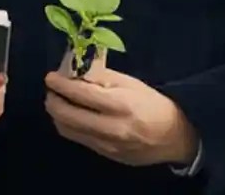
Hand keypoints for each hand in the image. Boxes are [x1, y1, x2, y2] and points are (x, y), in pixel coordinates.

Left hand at [44, 68, 197, 167]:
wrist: (174, 139)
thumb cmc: (155, 105)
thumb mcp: (133, 84)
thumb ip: (105, 78)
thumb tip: (79, 71)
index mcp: (121, 104)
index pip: (81, 94)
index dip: (61, 85)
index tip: (50, 77)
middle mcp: (111, 127)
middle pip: (68, 115)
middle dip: (53, 101)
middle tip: (51, 90)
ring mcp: (106, 144)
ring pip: (68, 130)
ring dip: (57, 114)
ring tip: (58, 101)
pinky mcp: (105, 154)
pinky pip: (79, 139)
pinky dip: (69, 125)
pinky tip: (71, 115)